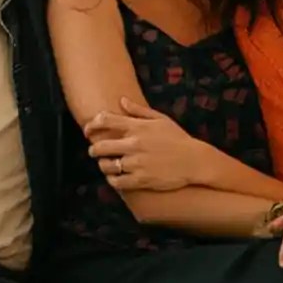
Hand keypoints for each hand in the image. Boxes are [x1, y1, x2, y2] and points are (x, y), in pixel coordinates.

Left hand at [84, 98, 208, 191]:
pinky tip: (114, 177)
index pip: (105, 120)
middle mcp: (134, 144)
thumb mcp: (161, 119)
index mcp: (138, 127)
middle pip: (100, 146)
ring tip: (106, 165)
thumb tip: (122, 100)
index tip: (88, 130)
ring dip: (103, 165)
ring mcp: (136, 163)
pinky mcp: (140, 180)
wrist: (194, 161)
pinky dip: (111, 180)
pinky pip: (116, 182)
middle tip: (94, 151)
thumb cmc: (178, 139)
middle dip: (93, 149)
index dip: (91, 125)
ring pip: (107, 165)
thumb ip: (139, 110)